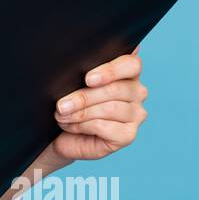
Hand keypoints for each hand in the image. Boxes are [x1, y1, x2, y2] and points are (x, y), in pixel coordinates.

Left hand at [49, 45, 147, 160]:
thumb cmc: (70, 104)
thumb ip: (83, 72)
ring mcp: (136, 114)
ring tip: (61, 115)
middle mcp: (136, 92)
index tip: (88, 79)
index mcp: (127, 72)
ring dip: (80, 112)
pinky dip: (82, 125)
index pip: (132, 64)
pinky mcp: (128, 135)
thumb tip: (80, 71)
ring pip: (109, 108)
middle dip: (83, 97)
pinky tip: (70, 125)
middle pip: (115, 89)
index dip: (110, 71)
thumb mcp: (74, 84)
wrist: (61, 135)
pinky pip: (105, 126)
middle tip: (62, 104)